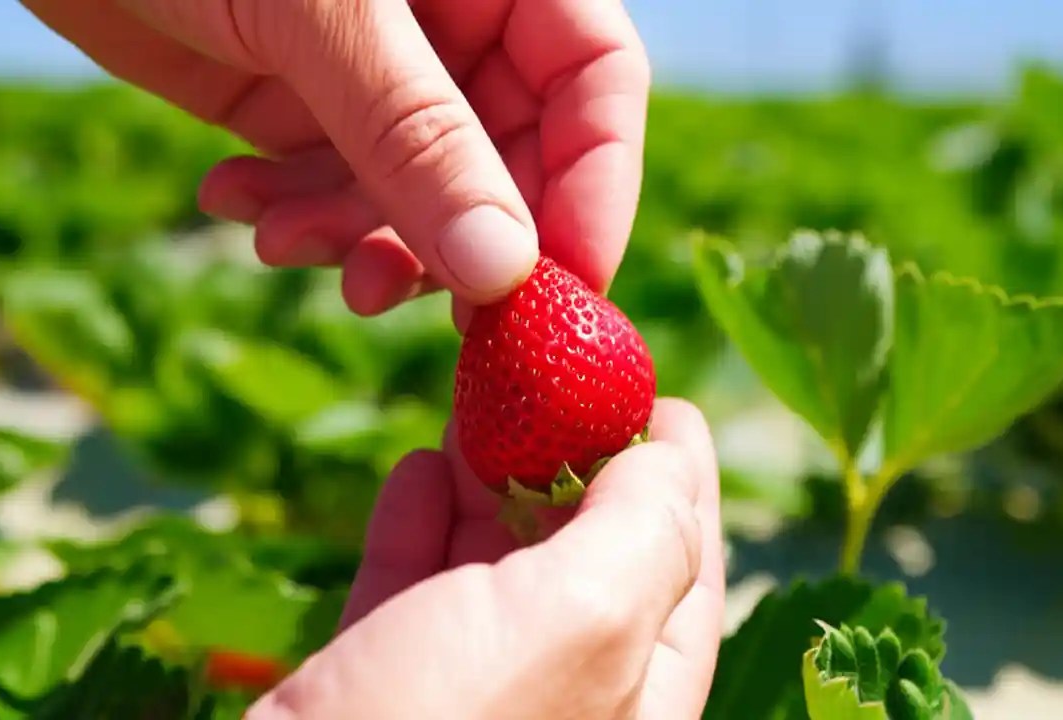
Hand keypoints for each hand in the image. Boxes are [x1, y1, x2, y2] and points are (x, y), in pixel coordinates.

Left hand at [23, 0, 649, 317]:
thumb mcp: (322, 14)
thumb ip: (416, 138)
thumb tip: (503, 274)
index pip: (597, 80)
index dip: (595, 187)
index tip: (565, 288)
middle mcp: (449, 24)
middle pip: (507, 160)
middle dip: (446, 237)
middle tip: (385, 293)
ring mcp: (372, 71)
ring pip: (412, 195)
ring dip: (353, 239)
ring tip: (281, 244)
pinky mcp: (296, 104)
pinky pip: (328, 191)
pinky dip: (286, 217)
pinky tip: (228, 199)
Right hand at [244, 398, 724, 719]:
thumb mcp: (577, 626)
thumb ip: (643, 536)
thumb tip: (670, 457)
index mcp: (635, 698)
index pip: (685, 570)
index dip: (679, 476)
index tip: (663, 397)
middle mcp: (562, 697)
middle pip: (587, 556)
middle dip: (573, 459)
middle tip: (557, 373)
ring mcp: (465, 692)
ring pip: (492, 564)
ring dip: (488, 475)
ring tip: (484, 396)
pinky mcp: (377, 683)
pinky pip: (410, 586)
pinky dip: (415, 520)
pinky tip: (415, 464)